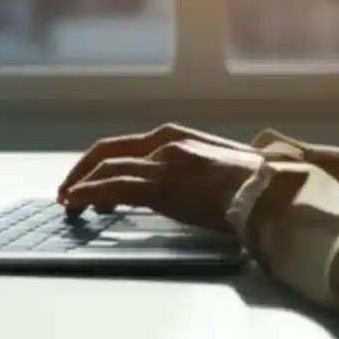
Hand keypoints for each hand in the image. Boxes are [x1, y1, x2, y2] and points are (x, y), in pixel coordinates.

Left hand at [57, 124, 265, 231]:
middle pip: (109, 152)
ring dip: (82, 186)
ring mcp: (162, 163)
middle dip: (83, 170)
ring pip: (107, 169)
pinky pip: (114, 187)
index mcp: (177, 136)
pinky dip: (89, 193)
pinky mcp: (161, 185)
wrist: (270, 189)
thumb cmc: (254, 183)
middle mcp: (164, 143)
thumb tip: (185, 185)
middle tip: (68, 189)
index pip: (128, 145)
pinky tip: (76, 202)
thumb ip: (193, 168)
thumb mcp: (216, 165)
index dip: (102, 160)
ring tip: (68, 202)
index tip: (88, 175)